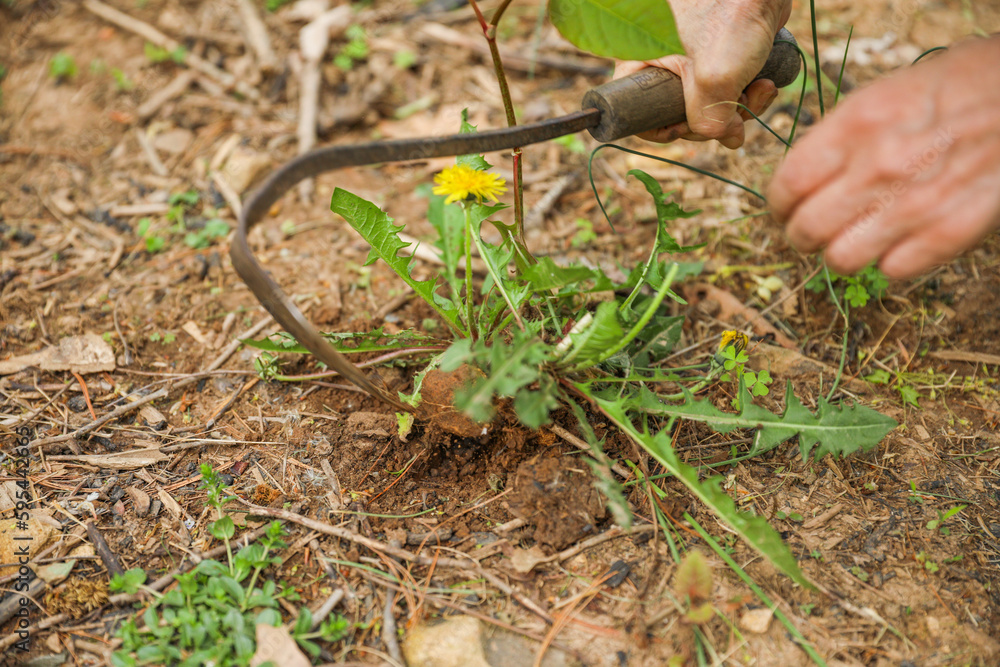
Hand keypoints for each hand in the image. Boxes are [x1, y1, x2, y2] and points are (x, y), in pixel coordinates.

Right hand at [613, 0, 790, 147]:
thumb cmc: (729, 12)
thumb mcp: (713, 78)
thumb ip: (710, 121)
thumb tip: (727, 139)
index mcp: (644, 61)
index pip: (638, 112)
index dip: (663, 128)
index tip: (690, 128)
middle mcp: (664, 61)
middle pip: (681, 113)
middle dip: (715, 119)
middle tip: (739, 113)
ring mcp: (693, 58)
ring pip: (709, 103)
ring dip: (739, 108)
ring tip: (761, 90)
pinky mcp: (720, 53)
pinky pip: (728, 88)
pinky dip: (748, 92)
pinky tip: (766, 82)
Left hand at [769, 36, 999, 278]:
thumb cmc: (951, 89)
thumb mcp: (880, 96)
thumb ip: (835, 140)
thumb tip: (798, 183)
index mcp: (856, 126)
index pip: (786, 186)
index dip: (777, 206)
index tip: (783, 209)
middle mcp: (880, 167)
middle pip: (806, 230)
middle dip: (800, 235)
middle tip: (810, 231)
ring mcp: (916, 203)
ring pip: (841, 260)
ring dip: (839, 253)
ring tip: (850, 239)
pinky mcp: (950, 232)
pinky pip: (892, 270)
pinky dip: (889, 261)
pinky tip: (896, 240)